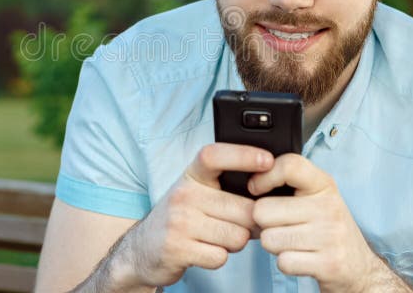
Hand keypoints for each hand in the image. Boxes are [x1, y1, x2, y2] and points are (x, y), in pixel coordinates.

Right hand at [112, 143, 273, 287]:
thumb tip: (270, 191)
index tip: (268, 161)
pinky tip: (204, 250)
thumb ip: (227, 187)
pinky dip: (218, 257)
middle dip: (249, 224)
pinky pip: (220, 257)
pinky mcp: (177, 248)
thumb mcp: (197, 191)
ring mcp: (179, 221)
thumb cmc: (181, 216)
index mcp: (192, 175)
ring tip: (216, 237)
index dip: (243, 155)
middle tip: (235, 225)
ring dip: (234, 243)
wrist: (142, 247)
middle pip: (243, 209)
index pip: (215, 156)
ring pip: (236, 236)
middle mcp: (184, 194)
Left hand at [249, 154, 383, 292]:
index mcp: (324, 184)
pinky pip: (284, 262)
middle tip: (281, 226)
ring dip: (274, 245)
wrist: (360, 266)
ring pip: (269, 239)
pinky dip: (286, 263)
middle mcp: (329, 206)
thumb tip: (250, 181)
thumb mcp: (316, 196)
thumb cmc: (327, 227)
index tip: (256, 189)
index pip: (289, 165)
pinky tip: (301, 258)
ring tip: (293, 242)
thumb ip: (288, 183)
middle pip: (263, 210)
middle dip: (263, 223)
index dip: (264, 177)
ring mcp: (330, 236)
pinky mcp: (329, 264)